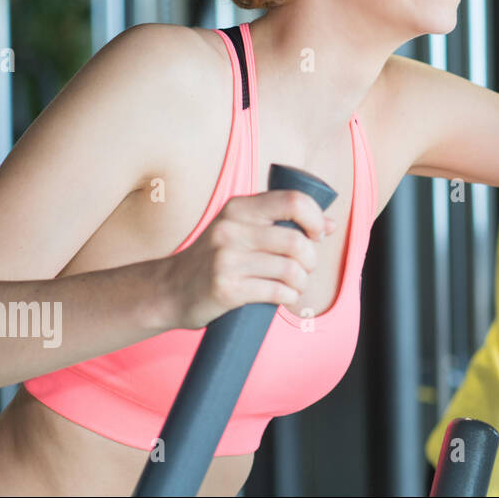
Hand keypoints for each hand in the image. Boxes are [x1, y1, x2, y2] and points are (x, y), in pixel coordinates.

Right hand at [157, 190, 336, 329]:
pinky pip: (277, 292)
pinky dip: (289, 297)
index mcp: (238, 208)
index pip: (293, 201)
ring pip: (291, 270)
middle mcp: (231, 230)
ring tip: (295, 285)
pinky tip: (284, 296)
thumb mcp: (242, 230)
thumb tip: (329, 224)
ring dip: (302, 282)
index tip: (317, 234)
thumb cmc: (215, 258)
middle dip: (311, 259)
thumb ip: (282, 223)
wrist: (168, 290)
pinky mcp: (226, 289)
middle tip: (305, 267)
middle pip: (297, 242)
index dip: (315, 218)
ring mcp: (226, 260)